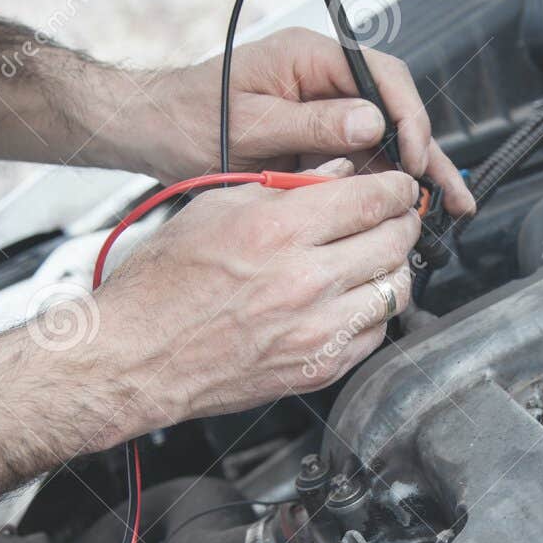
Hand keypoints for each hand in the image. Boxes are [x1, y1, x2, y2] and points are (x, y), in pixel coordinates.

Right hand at [90, 158, 418, 429]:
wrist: (139, 357)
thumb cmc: (162, 285)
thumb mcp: (215, 209)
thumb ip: (286, 189)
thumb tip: (337, 173)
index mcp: (279, 231)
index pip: (372, 199)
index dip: (397, 188)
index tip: (399, 186)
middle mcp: (306, 282)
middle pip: (394, 242)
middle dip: (403, 222)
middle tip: (396, 216)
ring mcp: (318, 332)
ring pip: (396, 291)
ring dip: (394, 267)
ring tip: (377, 256)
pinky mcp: (320, 368)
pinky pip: (376, 334)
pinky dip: (375, 312)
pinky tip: (354, 298)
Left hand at [131, 27, 474, 215]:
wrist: (154, 130)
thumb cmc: (187, 117)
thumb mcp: (250, 124)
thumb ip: (312, 123)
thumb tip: (371, 123)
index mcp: (310, 58)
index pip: (383, 78)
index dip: (409, 119)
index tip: (414, 159)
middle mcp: (324, 80)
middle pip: (395, 111)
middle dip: (426, 154)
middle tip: (451, 196)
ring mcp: (324, 109)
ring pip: (385, 140)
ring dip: (413, 175)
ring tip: (444, 209)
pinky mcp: (318, 138)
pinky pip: (361, 158)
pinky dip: (383, 186)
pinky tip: (402, 212)